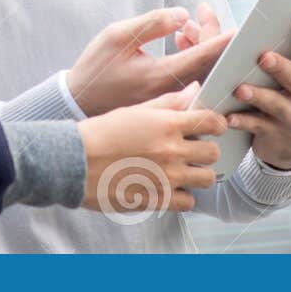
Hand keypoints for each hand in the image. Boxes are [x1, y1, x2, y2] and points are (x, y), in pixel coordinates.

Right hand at [67, 5, 233, 115]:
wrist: (78, 102)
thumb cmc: (95, 67)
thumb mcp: (117, 36)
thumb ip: (152, 23)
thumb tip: (184, 14)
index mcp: (160, 75)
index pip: (204, 56)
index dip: (223, 39)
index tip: (241, 28)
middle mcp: (172, 93)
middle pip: (209, 66)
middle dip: (213, 37)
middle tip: (204, 13)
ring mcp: (171, 102)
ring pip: (202, 75)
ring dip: (202, 49)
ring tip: (186, 28)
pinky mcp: (168, 106)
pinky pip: (194, 84)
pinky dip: (195, 62)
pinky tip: (182, 43)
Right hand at [77, 83, 227, 214]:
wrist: (75, 161)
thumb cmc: (102, 132)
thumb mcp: (135, 110)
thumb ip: (169, 102)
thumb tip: (194, 89)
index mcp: (167, 124)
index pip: (212, 122)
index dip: (215, 123)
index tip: (210, 126)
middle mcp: (171, 151)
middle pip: (213, 153)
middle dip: (207, 150)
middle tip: (194, 149)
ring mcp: (166, 178)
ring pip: (206, 179)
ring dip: (197, 174)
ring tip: (183, 169)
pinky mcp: (157, 199)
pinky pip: (188, 202)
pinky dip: (182, 196)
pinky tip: (169, 186)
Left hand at [227, 13, 290, 169]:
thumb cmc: (280, 90)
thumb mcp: (279, 68)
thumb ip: (240, 37)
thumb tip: (202, 9)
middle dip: (281, 67)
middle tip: (263, 57)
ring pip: (277, 105)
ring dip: (258, 95)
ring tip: (239, 89)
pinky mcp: (280, 136)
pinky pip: (259, 127)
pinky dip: (243, 121)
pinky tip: (228, 117)